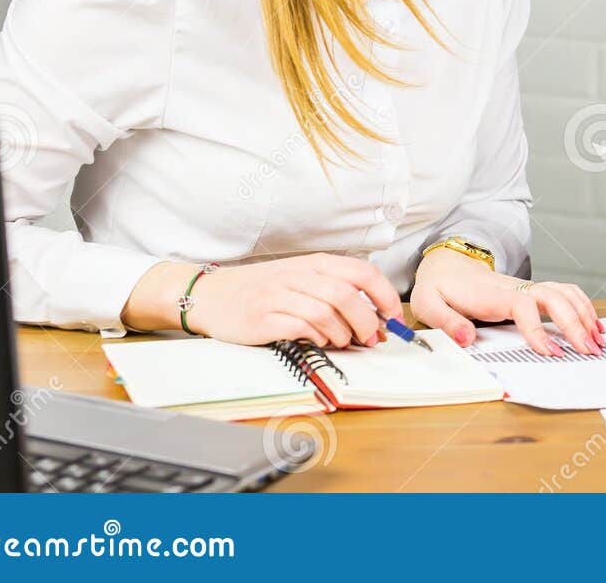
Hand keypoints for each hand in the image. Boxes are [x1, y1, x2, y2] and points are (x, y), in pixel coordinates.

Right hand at [169, 253, 403, 347]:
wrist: (213, 295)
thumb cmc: (264, 289)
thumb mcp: (302, 278)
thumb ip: (335, 290)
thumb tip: (376, 316)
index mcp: (314, 263)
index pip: (362, 272)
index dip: (385, 295)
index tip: (393, 317)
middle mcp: (297, 275)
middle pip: (347, 295)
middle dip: (367, 321)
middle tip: (371, 338)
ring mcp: (278, 295)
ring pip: (326, 312)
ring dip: (342, 333)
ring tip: (342, 341)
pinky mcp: (262, 318)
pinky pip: (299, 327)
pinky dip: (316, 338)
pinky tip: (317, 341)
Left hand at [410, 247, 603, 357]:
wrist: (447, 266)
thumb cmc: (439, 287)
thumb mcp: (428, 304)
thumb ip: (447, 321)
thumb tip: (467, 338)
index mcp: (492, 294)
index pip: (523, 306)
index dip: (538, 329)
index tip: (550, 352)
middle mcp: (515, 288)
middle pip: (554, 297)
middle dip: (575, 323)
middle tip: (587, 350)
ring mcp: (526, 288)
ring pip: (564, 293)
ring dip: (584, 314)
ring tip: (597, 340)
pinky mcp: (532, 291)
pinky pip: (565, 293)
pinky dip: (583, 306)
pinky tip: (592, 324)